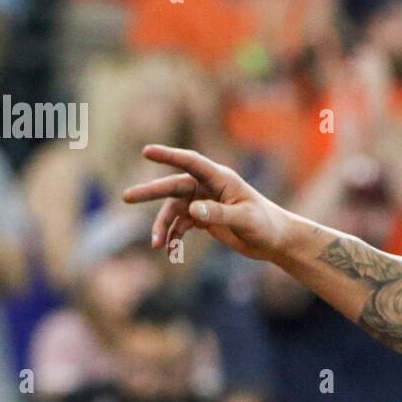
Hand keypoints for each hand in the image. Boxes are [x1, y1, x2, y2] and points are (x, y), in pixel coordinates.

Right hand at [121, 145, 289, 261]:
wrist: (275, 241)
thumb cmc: (265, 226)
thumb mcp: (245, 220)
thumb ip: (220, 214)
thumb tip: (193, 210)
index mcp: (221, 179)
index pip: (191, 163)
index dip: (169, 156)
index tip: (147, 151)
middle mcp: (209, 187)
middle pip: (174, 186)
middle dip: (150, 193)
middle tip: (126, 197)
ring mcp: (204, 202)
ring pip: (174, 210)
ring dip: (163, 227)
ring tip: (157, 246)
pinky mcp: (204, 218)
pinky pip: (180, 224)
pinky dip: (172, 236)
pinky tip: (169, 250)